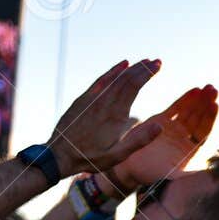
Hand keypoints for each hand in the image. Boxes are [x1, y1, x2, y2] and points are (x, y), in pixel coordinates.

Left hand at [45, 60, 164, 178]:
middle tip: (156, 61)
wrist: (59, 155)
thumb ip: (139, 140)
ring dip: (130, 68)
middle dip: (142, 68)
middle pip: (126, 79)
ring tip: (142, 61)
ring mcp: (92, 99)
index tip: (158, 65)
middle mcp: (104, 103)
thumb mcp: (117, 156)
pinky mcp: (83, 100)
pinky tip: (121, 65)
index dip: (147, 74)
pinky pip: (100, 81)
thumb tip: (160, 126)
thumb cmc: (90, 158)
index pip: (134, 86)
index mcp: (115, 115)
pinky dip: (112, 71)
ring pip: (115, 78)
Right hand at [107, 85, 217, 191]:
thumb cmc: (150, 176)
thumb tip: (209, 173)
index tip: (215, 105)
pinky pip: (175, 108)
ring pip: (189, 111)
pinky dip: (185, 99)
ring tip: (208, 87)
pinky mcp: (160, 120)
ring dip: (199, 100)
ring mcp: (172, 128)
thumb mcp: (175, 179)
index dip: (210, 118)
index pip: (203, 131)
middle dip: (206, 104)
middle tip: (214, 90)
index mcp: (188, 150)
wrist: (128, 169)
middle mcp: (183, 138)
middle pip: (198, 118)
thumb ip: (190, 178)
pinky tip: (195, 90)